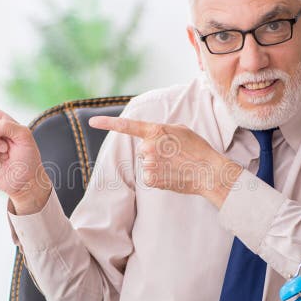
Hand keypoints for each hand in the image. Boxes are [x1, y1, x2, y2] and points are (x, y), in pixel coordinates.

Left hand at [88, 116, 242, 207]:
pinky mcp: (151, 179)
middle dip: (154, 152)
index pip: (127, 126)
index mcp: (156, 131)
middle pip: (142, 149)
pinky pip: (149, 177)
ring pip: (146, 163)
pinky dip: (158, 177)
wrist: (208, 172)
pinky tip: (171, 175)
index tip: (92, 122)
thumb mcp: (181, 130)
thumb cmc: (198, 149)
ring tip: (175, 165)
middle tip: (173, 155)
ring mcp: (149, 164)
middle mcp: (149, 147)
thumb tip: (152, 137)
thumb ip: (162, 130)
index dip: (108, 123)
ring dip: (157, 165)